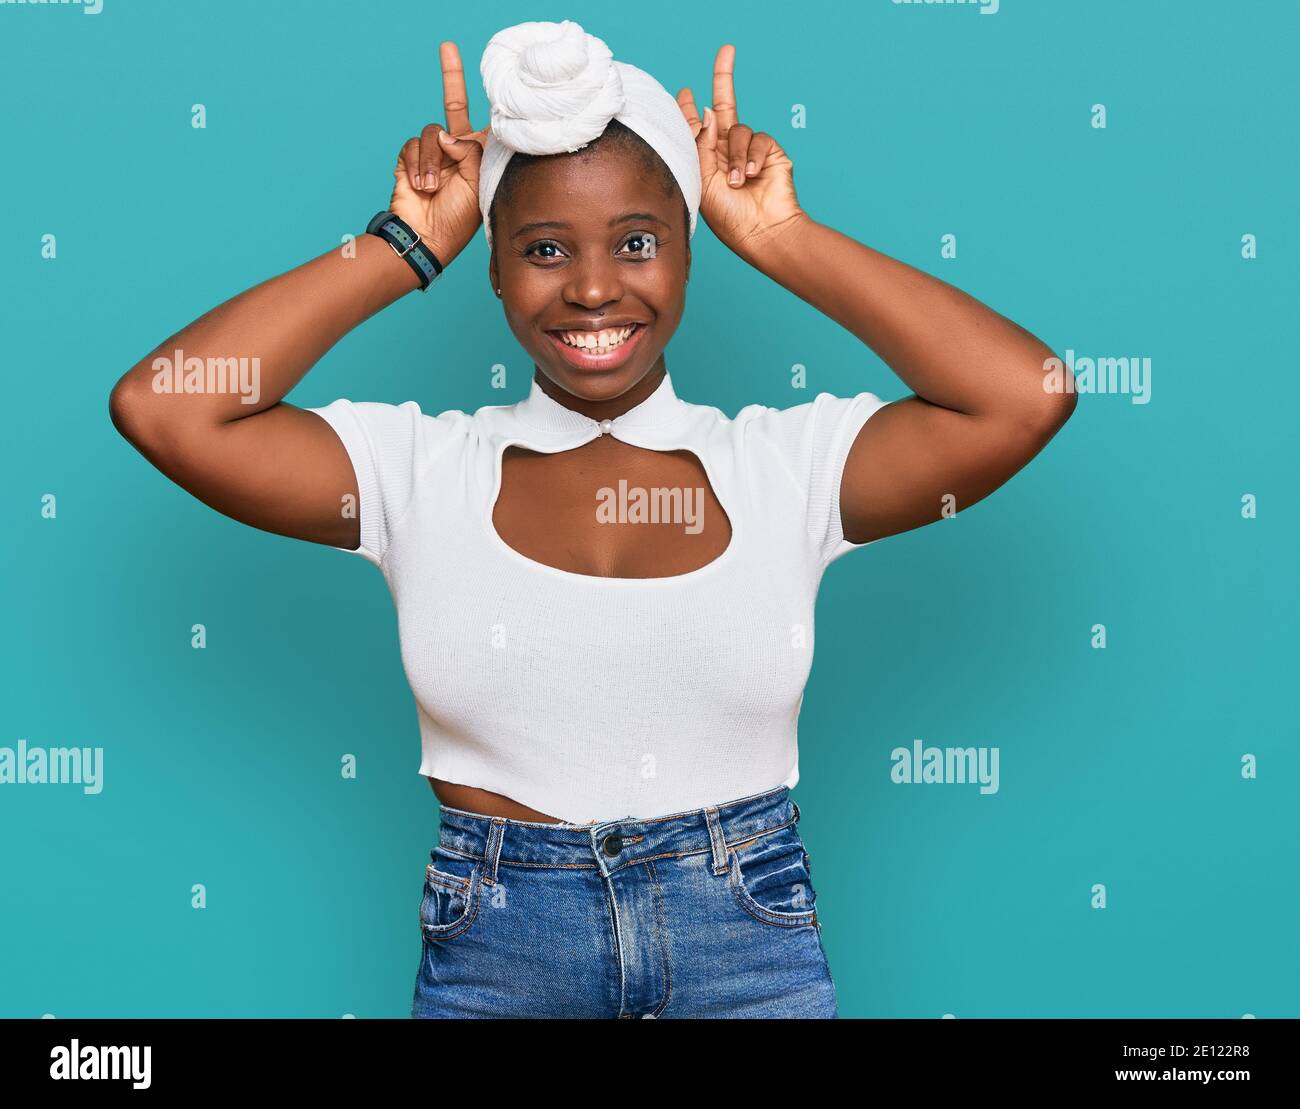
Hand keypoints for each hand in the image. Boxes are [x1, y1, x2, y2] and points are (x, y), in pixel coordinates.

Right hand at [390, 42, 488, 266]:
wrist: (426, 237)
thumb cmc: (458, 219)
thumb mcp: (478, 184)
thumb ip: (471, 152)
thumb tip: (447, 133)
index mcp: (479, 158)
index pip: (487, 127)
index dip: (493, 108)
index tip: (501, 82)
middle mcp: (456, 151)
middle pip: (454, 105)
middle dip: (451, 75)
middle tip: (447, 47)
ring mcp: (432, 154)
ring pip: (432, 132)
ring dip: (431, 161)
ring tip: (431, 187)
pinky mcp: (409, 159)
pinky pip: (412, 144)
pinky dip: (415, 165)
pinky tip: (419, 185)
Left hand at [677, 45, 805, 261]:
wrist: (762, 232)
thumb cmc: (729, 218)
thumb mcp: (703, 182)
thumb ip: (701, 146)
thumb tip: (708, 111)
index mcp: (707, 161)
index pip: (698, 127)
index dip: (690, 109)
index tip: (684, 93)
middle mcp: (728, 152)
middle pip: (725, 106)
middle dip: (724, 77)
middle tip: (727, 50)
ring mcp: (750, 151)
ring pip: (738, 129)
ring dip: (735, 156)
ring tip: (737, 182)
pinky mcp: (770, 152)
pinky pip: (757, 138)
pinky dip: (751, 156)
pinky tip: (750, 176)